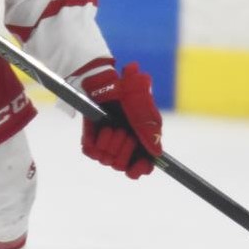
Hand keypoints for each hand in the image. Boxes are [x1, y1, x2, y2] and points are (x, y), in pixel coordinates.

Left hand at [81, 63, 162, 179]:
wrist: (105, 79)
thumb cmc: (128, 91)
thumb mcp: (143, 109)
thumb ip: (149, 130)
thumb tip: (157, 154)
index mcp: (140, 140)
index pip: (142, 167)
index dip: (139, 169)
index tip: (138, 167)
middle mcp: (124, 144)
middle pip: (122, 166)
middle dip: (123, 150)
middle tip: (124, 132)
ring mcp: (107, 142)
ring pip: (106, 160)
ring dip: (110, 142)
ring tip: (112, 126)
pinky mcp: (91, 138)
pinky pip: (91, 152)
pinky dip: (97, 141)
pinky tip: (103, 128)